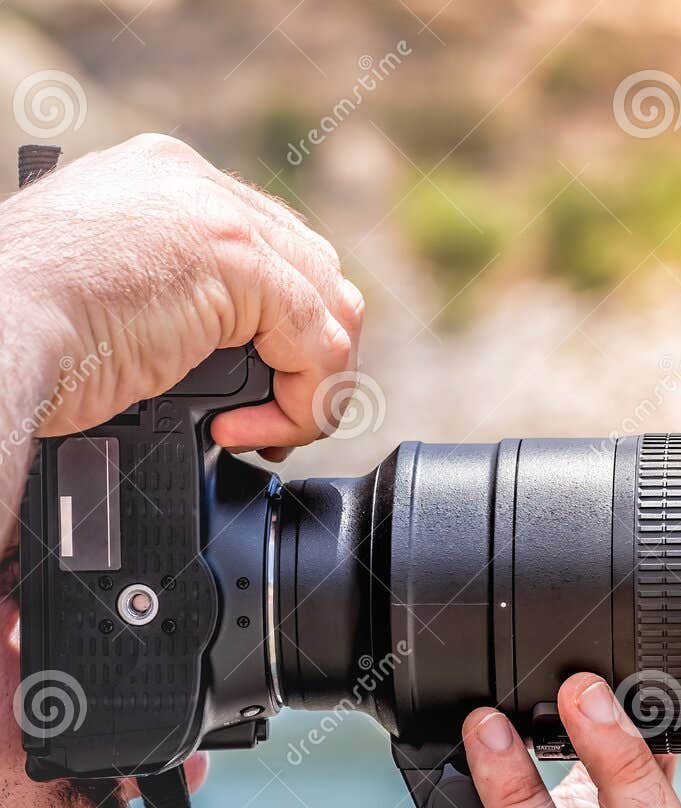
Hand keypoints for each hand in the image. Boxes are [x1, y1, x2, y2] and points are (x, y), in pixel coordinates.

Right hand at [0, 133, 361, 456]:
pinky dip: (299, 403)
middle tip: (274, 421)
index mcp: (163, 184)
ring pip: (331, 310)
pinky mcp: (236, 260)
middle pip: (317, 276)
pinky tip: (241, 431)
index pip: (276, 252)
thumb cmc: (23, 335)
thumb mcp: (110, 296)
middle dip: (312, 360)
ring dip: (311, 387)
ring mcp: (218, 215)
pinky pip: (320, 344)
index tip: (263, 392)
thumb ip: (176, 295)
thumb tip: (230, 345)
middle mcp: (195, 185)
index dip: (288, 331)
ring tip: (261, 431)